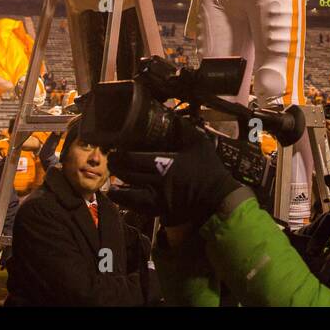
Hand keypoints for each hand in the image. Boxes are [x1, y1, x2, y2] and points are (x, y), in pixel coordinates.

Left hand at [107, 121, 243, 226]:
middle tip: (111, 162)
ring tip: (111, 183)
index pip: (134, 158)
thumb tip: (173, 118)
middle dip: (116, 167)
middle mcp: (157, 181)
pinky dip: (126, 202)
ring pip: (129, 194)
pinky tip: (119, 197)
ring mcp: (157, 199)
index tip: (115, 150)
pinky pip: (138, 208)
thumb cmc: (208, 169)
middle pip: (128, 174)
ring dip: (118, 188)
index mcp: (165, 163)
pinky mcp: (160, 211)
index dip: (120, 154)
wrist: (218, 198)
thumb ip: (184, 130)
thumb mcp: (199, 143)